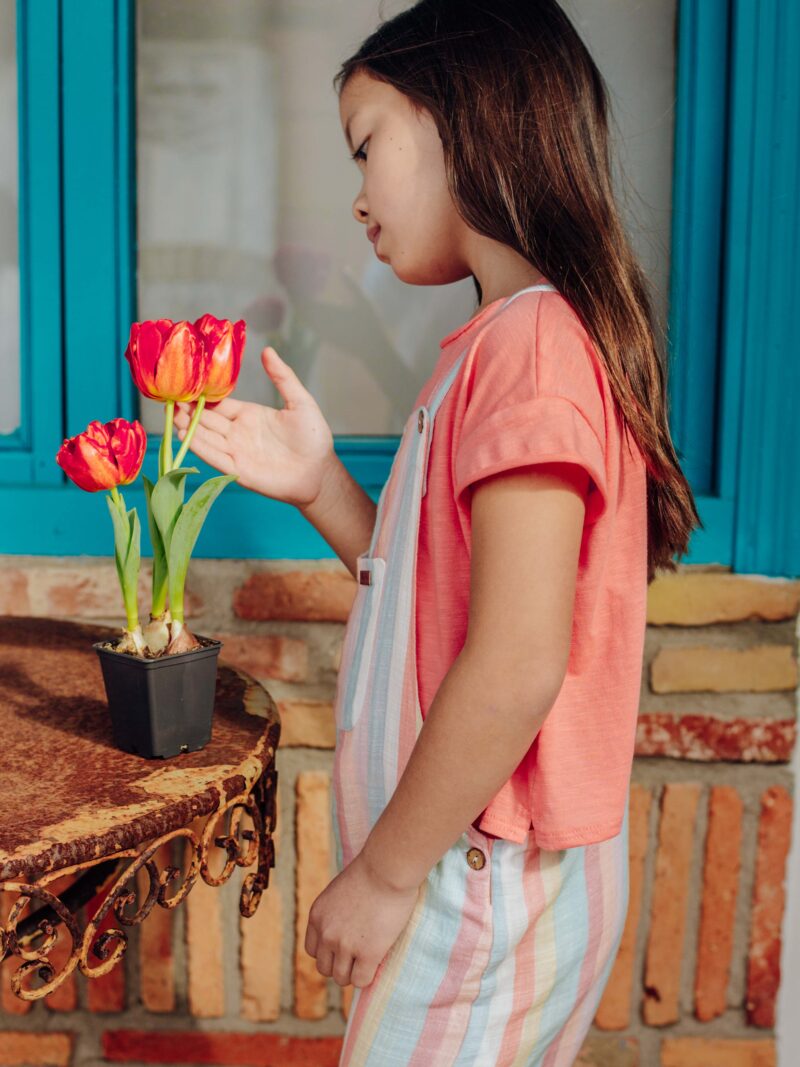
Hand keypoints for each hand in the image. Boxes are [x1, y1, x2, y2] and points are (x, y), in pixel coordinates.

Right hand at [172, 346, 334, 507]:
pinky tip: (185, 436)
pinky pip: (214, 457)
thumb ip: (283, 377)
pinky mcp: (237, 470)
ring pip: (206, 437)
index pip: (219, 403)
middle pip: (207, 419)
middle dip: (189, 410)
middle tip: (171, 398)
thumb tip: (268, 351)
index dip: (202, 396)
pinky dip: (199, 447)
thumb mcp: (300, 403)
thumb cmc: (313, 439)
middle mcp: (238, 432)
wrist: (319, 473)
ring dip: (189, 427)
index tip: (185, 384)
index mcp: (249, 415)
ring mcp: (236, 451)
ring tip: (172, 414)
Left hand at [304, 849, 420, 988]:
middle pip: (325, 968)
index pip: (313, 950)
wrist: (387, 868)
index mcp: (317, 916)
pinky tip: (377, 962)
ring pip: (342, 978)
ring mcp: (345, 945)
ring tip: (369, 960)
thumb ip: (336, 912)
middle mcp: (326, 933)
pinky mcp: (367, 954)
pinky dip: (368, 977)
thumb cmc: (372, 872)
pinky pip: (361, 980)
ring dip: (354, 972)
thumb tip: (346, 927)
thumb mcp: (340, 890)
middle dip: (340, 965)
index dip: (329, 951)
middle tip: (358, 956)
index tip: (344, 947)